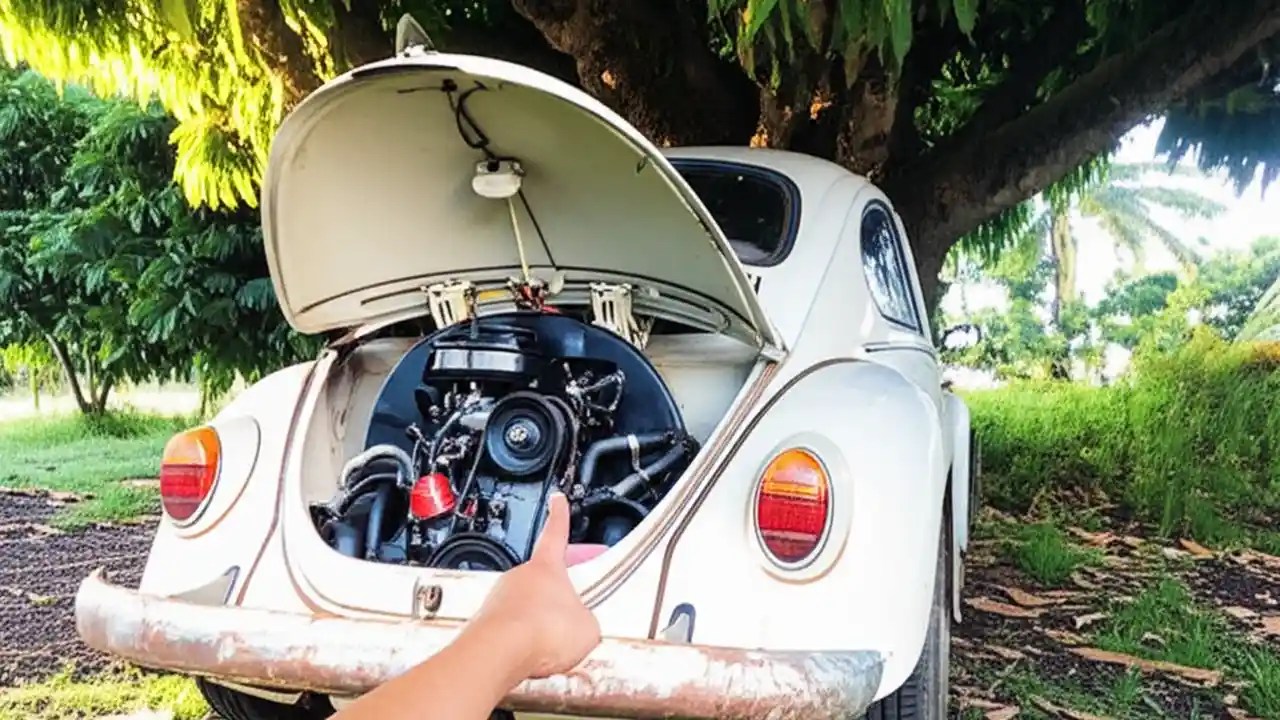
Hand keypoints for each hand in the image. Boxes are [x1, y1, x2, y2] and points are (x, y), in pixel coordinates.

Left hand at [469, 492, 601, 679]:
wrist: (501, 653)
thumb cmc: (539, 631)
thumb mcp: (587, 627)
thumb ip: (587, 620)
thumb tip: (585, 628)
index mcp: (547, 565)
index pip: (556, 532)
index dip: (560, 515)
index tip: (557, 501)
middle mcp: (520, 576)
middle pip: (544, 576)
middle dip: (559, 589)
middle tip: (576, 603)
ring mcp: (501, 599)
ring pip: (527, 604)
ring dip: (541, 617)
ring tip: (556, 640)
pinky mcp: (488, 624)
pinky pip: (513, 627)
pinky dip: (525, 638)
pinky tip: (536, 654)